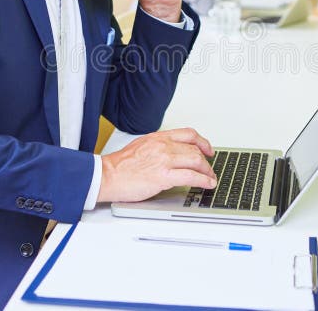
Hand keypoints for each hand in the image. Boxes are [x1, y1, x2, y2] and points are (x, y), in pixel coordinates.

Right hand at [97, 128, 216, 202]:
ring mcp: (164, 160)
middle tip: (209, 169)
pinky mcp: (163, 176)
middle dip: (206, 161)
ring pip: (196, 161)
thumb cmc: (120, 165)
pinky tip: (207, 184)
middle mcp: (163, 145)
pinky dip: (203, 180)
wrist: (107, 175)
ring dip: (207, 171)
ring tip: (210, 178)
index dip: (202, 142)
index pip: (188, 134)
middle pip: (195, 149)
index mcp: (158, 137)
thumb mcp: (141, 145)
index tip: (207, 149)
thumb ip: (158, 147)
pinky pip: (191, 176)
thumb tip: (172, 154)